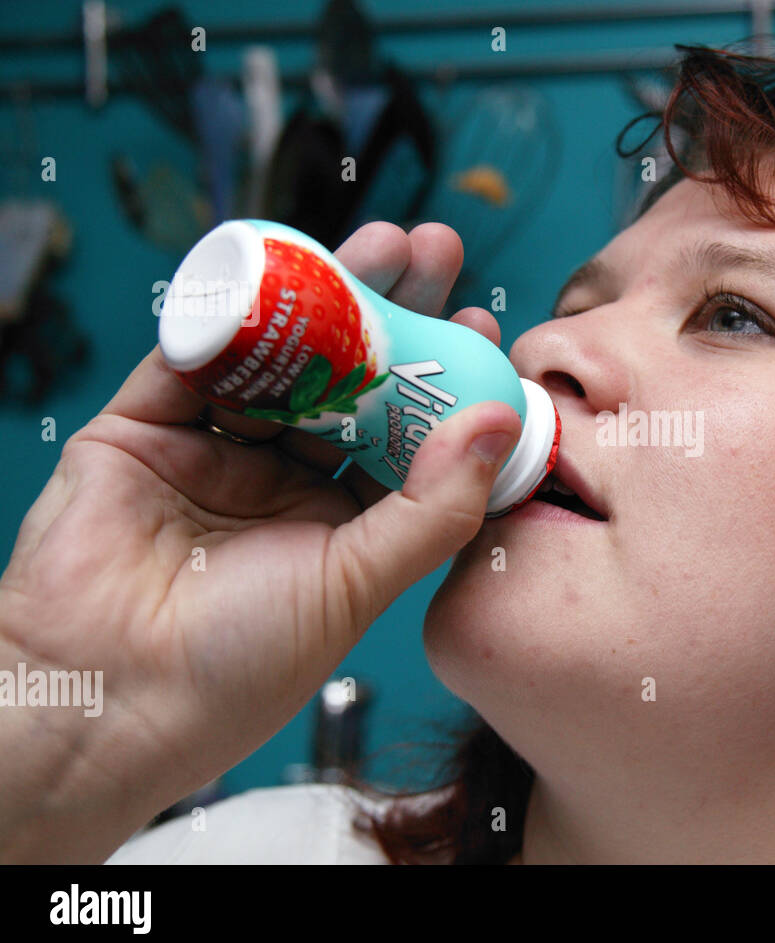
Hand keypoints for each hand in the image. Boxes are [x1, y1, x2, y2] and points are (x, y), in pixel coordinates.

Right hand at [0, 222, 518, 861]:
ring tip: (382, 242)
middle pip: (348, 378)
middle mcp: (284, 479)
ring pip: (279, 355)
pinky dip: (233, 312)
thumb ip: (431, 507)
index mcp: (343, 521)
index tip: (482, 325)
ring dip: (325, 296)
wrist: (105, 696)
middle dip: (392, 311)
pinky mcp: (144, 427)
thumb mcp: (357, 584)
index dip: (443, 378)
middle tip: (434, 250)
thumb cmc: (242, 663)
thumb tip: (499, 420)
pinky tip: (283, 269)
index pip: (405, 431)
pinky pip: (193, 354)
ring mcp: (215, 448)